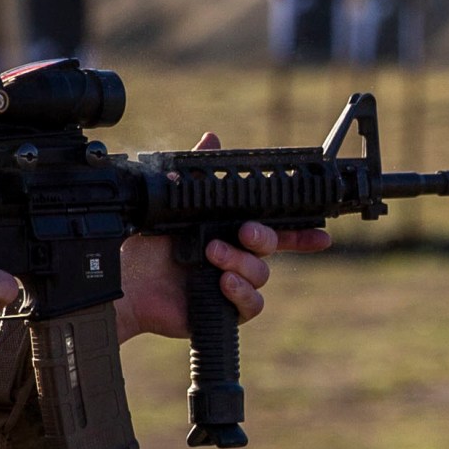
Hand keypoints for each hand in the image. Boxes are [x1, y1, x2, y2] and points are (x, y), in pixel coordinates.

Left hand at [114, 132, 332, 341]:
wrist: (127, 283)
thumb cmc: (145, 247)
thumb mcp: (173, 203)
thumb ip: (198, 175)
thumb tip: (212, 138)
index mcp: (229, 232)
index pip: (273, 230)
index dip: (300, 232)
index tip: (321, 232)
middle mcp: (235, 258)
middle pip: (271, 245)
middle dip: (262, 236)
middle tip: (243, 232)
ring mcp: (233, 285)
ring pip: (261, 272)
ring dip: (239, 262)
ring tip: (211, 255)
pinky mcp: (226, 310)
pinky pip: (252, 303)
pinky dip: (241, 292)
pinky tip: (222, 283)